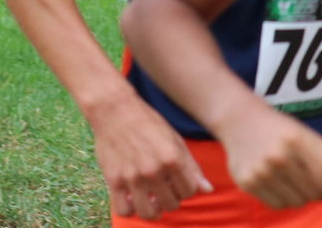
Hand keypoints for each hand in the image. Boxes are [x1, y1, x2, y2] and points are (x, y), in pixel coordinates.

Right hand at [89, 95, 211, 220]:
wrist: (114, 109)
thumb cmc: (147, 122)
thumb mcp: (174, 139)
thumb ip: (191, 166)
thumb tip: (208, 190)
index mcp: (172, 158)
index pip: (189, 192)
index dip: (186, 188)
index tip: (177, 181)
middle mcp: (153, 169)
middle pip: (171, 205)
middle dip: (171, 199)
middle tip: (163, 188)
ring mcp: (132, 176)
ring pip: (149, 213)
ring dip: (152, 209)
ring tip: (150, 198)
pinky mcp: (114, 179)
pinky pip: (124, 210)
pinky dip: (130, 209)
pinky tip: (132, 198)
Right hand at [218, 102, 321, 208]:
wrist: (239, 120)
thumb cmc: (281, 129)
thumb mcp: (309, 137)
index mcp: (297, 141)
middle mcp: (278, 157)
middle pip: (314, 193)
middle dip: (320, 191)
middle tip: (313, 179)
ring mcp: (260, 171)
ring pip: (297, 202)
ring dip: (302, 196)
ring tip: (294, 178)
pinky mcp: (247, 182)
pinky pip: (278, 205)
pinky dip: (284, 199)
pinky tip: (278, 182)